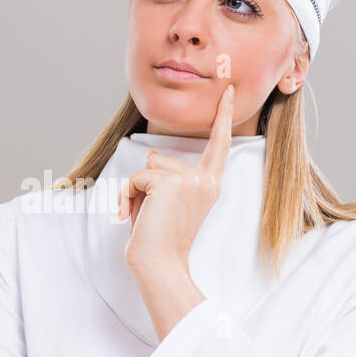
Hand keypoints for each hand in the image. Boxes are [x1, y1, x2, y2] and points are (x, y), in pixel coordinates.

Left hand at [118, 83, 234, 275]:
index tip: (229, 90)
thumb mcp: (165, 202)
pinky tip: (131, 216)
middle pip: (161, 161)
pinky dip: (126, 196)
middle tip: (152, 217)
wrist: (160, 265)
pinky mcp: (169, 184)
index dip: (222, 117)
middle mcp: (205, 180)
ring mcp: (189, 180)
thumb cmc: (159, 239)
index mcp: (210, 185)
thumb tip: (151, 156)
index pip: (218, 145)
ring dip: (135, 193)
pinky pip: (136, 177)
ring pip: (147, 169)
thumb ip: (164, 175)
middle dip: (145, 185)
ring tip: (143, 218)